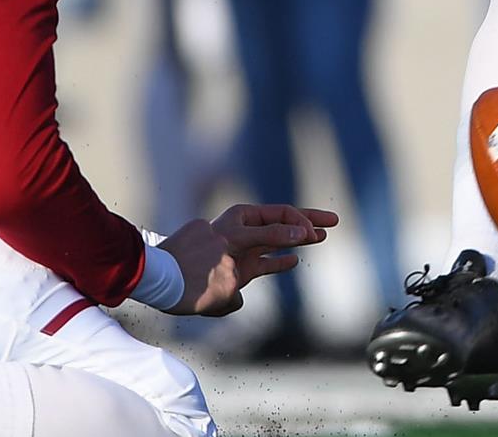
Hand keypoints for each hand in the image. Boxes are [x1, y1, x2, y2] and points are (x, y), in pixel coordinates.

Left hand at [162, 203, 339, 317]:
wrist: (163, 282)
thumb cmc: (193, 264)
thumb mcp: (234, 246)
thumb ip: (267, 238)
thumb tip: (298, 234)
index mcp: (239, 220)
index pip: (280, 215)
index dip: (301, 221)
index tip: (315, 232)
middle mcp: (240, 232)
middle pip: (280, 224)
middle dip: (306, 222)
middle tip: (333, 222)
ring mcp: (238, 251)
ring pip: (274, 243)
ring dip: (296, 241)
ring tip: (320, 239)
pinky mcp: (234, 271)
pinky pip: (261, 262)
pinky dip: (277, 261)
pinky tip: (293, 261)